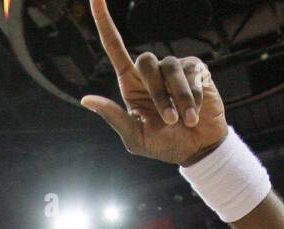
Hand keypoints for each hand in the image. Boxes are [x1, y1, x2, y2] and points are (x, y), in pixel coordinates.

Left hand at [80, 0, 225, 164]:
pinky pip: (192, 75)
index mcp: (131, 84)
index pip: (114, 47)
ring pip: (171, 68)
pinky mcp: (196, 70)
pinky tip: (196, 112)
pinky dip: (194, 98)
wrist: (197, 150)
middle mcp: (151, 73)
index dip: (104, 23)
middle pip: (146, 61)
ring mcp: (174, 69)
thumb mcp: (135, 138)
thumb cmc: (164, 145)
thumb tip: (86, 99)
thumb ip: (113, 117)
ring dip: (179, 98)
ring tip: (184, 120)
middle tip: (169, 119)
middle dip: (158, 93)